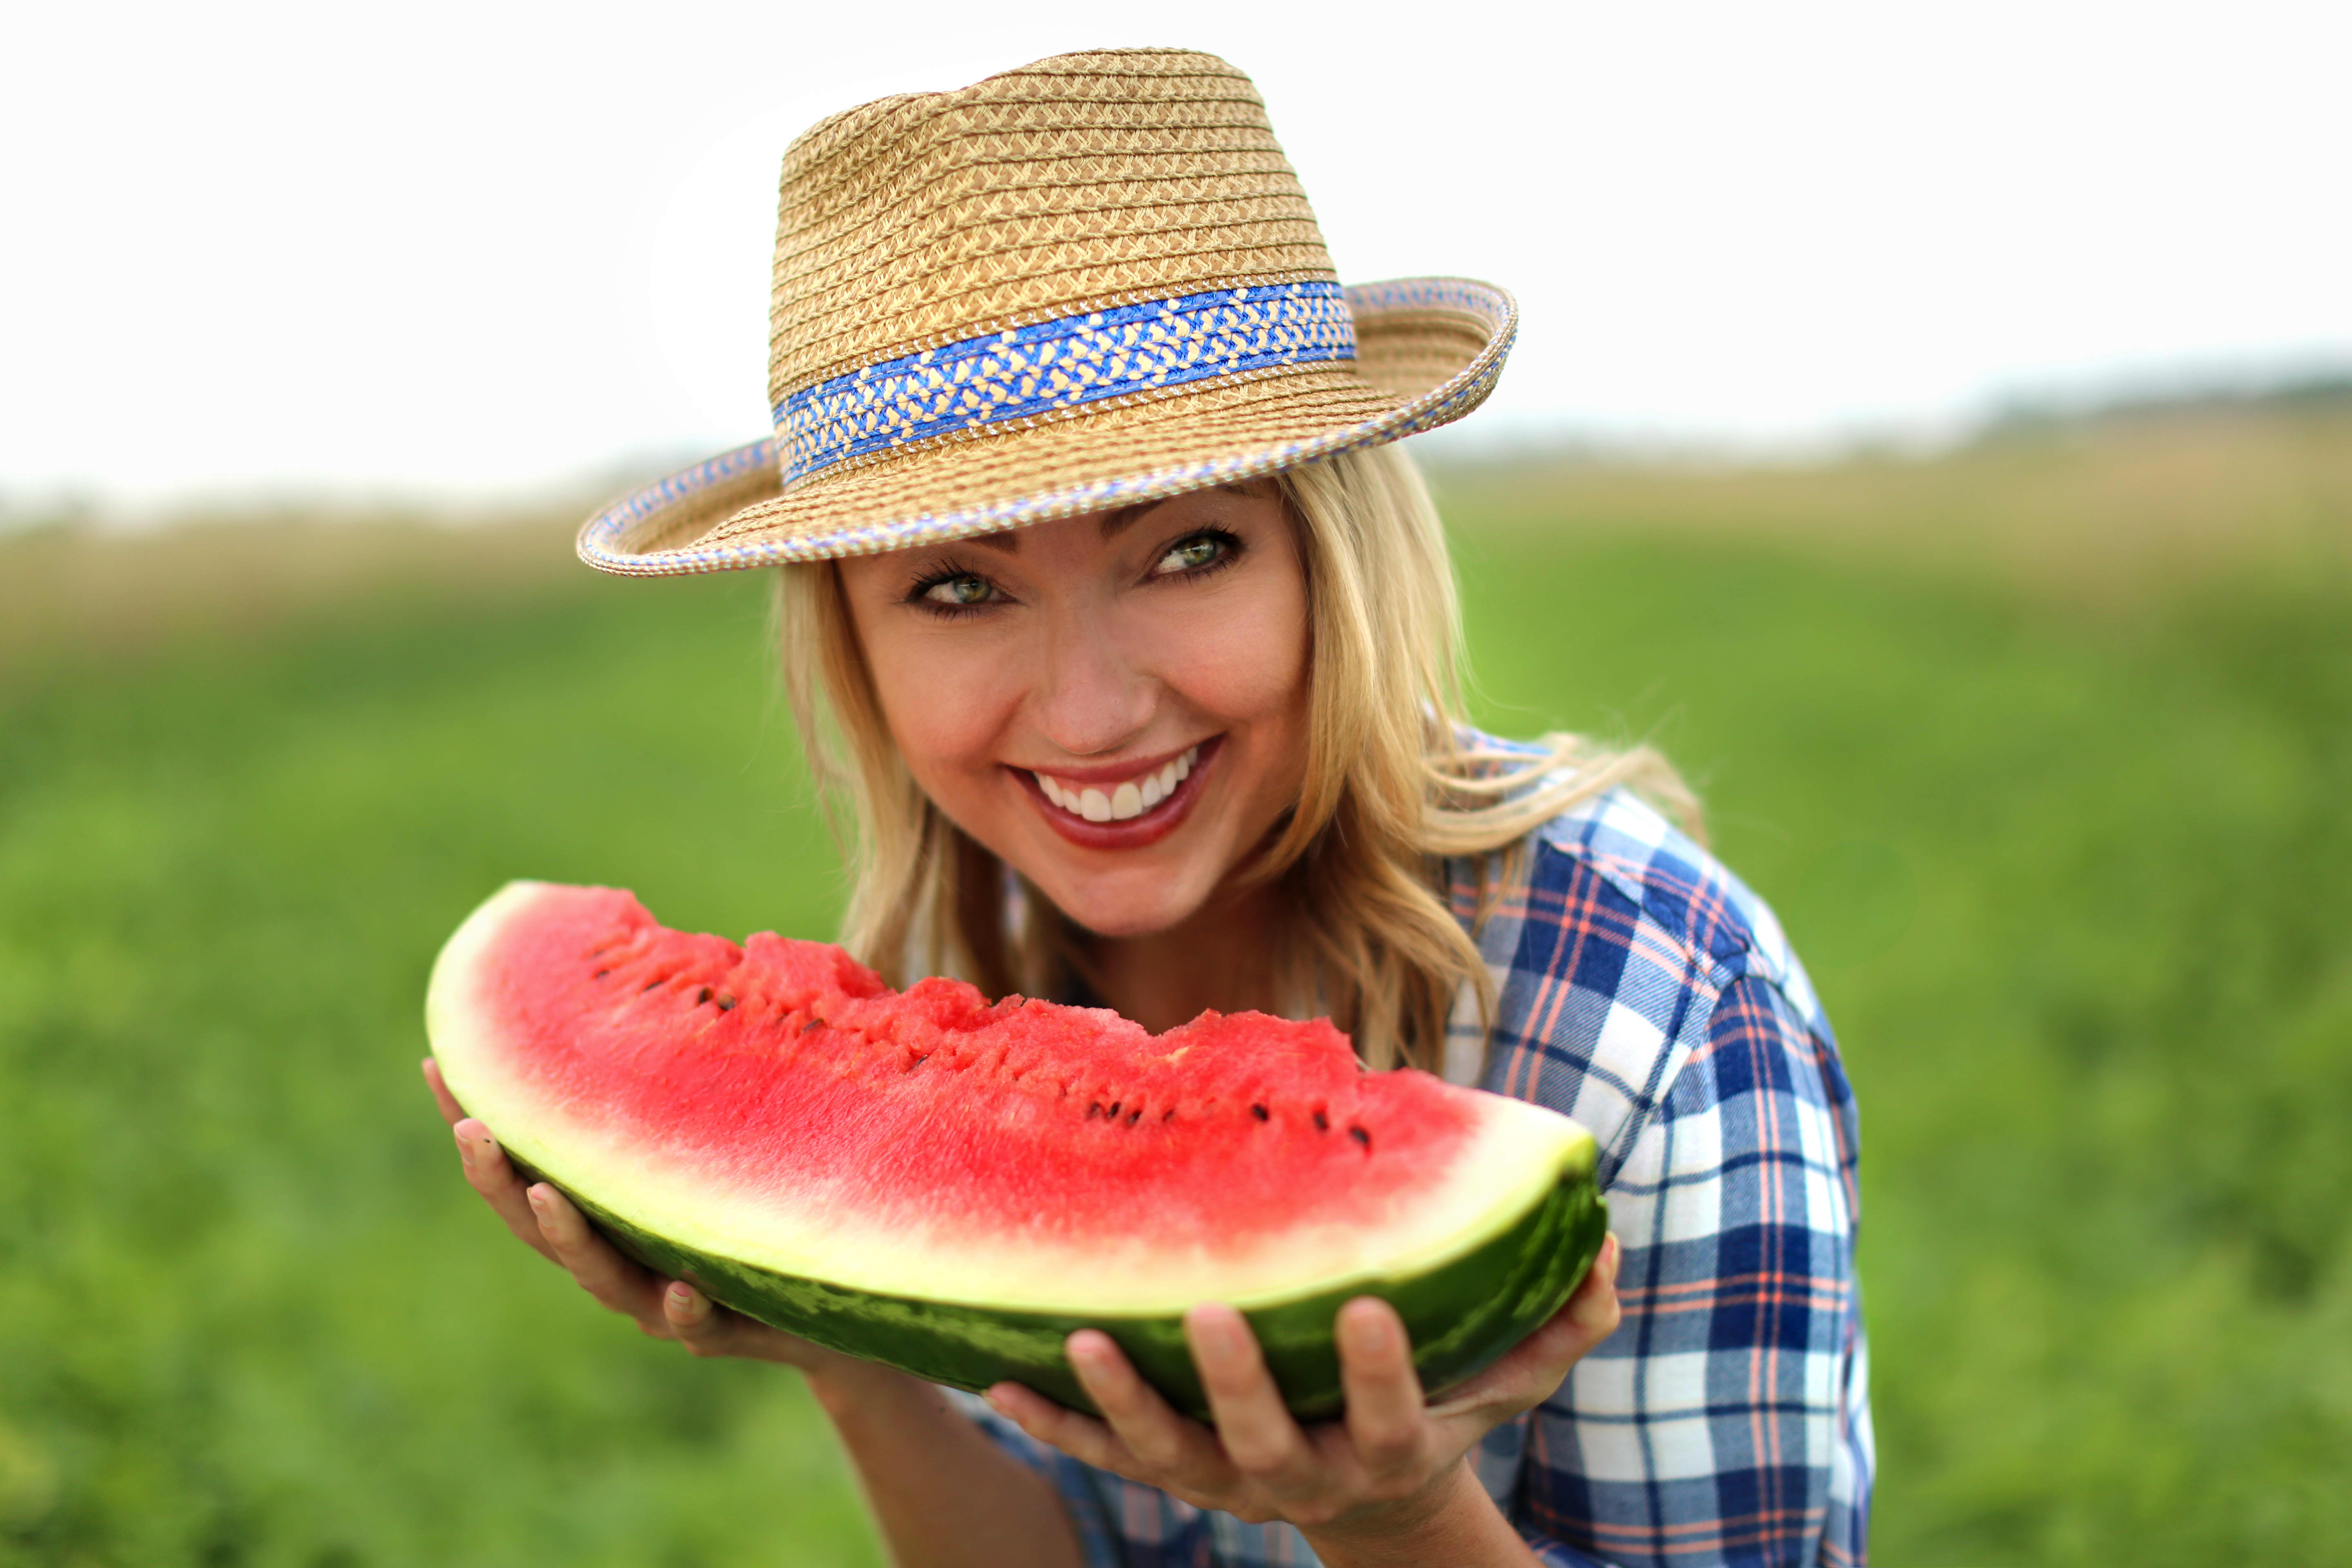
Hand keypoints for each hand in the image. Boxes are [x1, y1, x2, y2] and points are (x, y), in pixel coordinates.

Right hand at [422, 1057, 863, 1376]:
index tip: (438, 1065)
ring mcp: (672, 1301)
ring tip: (546, 1196)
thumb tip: (695, 955)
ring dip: (572, 1239)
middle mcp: (628, 1257)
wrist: (850, 1297)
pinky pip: (703, 1330)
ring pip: (606, 1279)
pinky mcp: (738, 1330)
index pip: (533, 1161)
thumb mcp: (734, 1127)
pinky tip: (680, 1289)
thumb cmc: (778, 1195)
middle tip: (473, 1132)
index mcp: (614, 1206)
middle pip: (542, 1226)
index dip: (479, 1120)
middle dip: (501, 1181)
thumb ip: (702, 1076)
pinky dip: (685, 1313)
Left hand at [987, 1233, 1622, 1551]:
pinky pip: (1103, 1455)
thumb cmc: (1440, 1405)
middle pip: (1267, 1440)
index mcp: (1388, 1446)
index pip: (1392, 1414)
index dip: (1385, 1371)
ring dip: (1121, 1405)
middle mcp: (1303, 1476)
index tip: (1372, 1306)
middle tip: (1207, 1313)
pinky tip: (1003, 1379)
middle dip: (1237, 1381)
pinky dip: (1055, 1421)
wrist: (1369, 1498)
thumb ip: (1559, 1319)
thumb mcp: (1508, 1373)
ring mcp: (1229, 1481)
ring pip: (1168, 1456)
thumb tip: (1602, 1245)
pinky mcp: (1172, 1473)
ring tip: (1081, 1345)